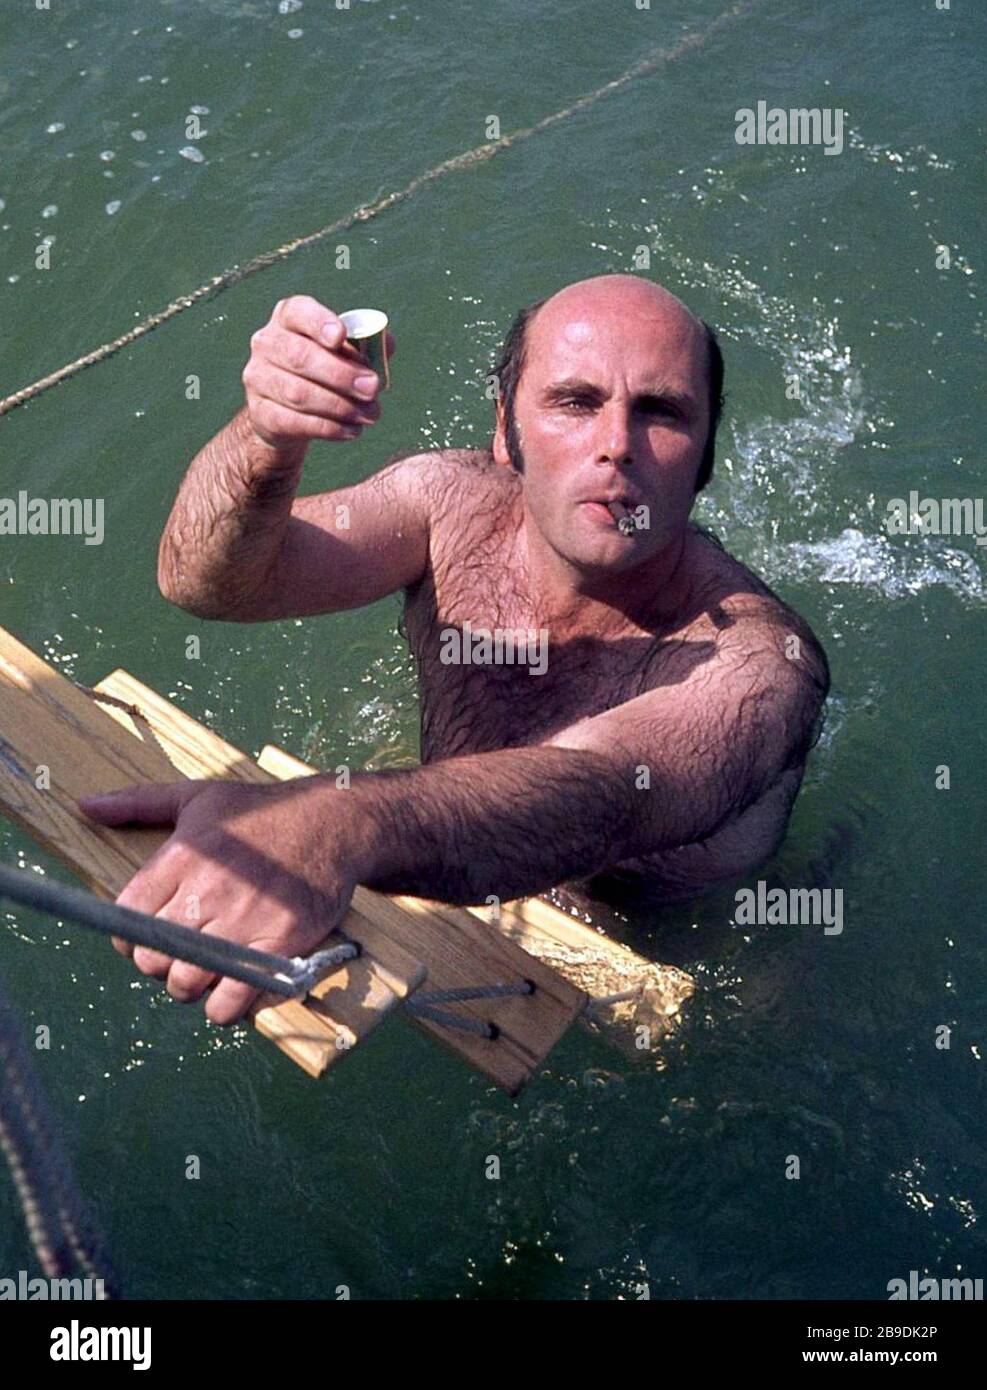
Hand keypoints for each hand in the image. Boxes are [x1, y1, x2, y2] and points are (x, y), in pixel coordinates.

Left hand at [78, 779, 362, 1023]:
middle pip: (152, 958)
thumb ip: (139, 803)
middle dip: (160, 964)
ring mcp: (244, 921)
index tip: (149, 937)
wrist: (335, 822)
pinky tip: (233, 990)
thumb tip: (85, 806)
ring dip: (190, 987)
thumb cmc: (263, 811)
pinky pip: (231, 1000)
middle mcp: (207, 891)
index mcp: (181, 857)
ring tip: (207, 972)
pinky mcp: (279, 944)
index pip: (126, 919)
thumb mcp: (198, 796)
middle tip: (182, 956)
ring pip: (186, 983)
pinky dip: (225, 1007)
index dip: (130, 939)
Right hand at [241, 295, 394, 448]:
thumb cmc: (323, 371)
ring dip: (340, 406)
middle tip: (372, 388)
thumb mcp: (345, 352)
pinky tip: (351, 430)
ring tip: (369, 415)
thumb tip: (386, 343)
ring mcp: (258, 378)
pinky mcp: (260, 412)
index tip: (341, 336)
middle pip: (299, 356)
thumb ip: (366, 344)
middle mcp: (267, 343)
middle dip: (341, 374)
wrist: (287, 412)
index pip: (298, 312)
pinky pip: (294, 422)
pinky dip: (328, 428)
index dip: (319, 323)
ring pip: (298, 393)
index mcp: (289, 317)